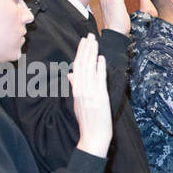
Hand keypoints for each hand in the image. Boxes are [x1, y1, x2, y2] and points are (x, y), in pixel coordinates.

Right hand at [69, 34, 111, 156]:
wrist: (92, 137)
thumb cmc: (87, 122)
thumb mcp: (77, 103)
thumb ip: (75, 87)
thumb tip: (70, 74)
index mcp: (76, 90)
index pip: (77, 66)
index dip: (80, 53)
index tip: (84, 41)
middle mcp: (81, 90)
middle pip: (82, 64)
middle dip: (86, 48)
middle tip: (89, 35)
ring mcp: (90, 93)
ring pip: (89, 69)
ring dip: (92, 54)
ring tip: (94, 41)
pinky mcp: (99, 98)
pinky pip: (98, 80)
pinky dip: (100, 68)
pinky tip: (101, 58)